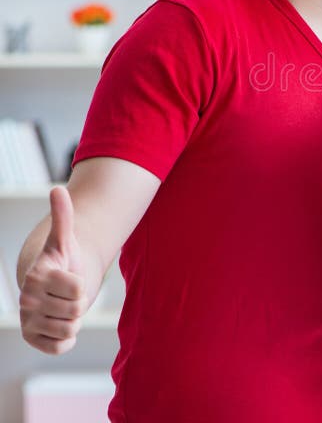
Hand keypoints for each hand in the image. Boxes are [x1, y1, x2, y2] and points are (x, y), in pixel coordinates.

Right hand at [19, 185, 88, 354]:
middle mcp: (27, 300)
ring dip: (74, 318)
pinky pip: (61, 346)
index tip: (70, 276)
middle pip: (76, 309)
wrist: (52, 285)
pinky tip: (60, 323)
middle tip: (69, 293)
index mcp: (37, 276)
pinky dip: (67, 337)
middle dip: (79, 301)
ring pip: (70, 328)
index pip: (78, 288)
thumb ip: (63, 216)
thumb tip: (58, 188)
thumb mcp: (65, 239)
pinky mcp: (32, 339)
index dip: (81, 283)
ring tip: (65, 305)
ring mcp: (28, 321)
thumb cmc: (63, 261)